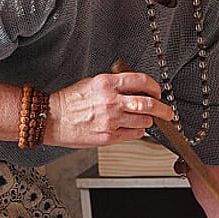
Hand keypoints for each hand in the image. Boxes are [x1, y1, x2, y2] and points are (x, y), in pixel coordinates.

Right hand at [45, 69, 172, 147]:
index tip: (158, 92)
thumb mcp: (92, 83)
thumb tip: (136, 89)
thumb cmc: (69, 101)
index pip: (142, 81)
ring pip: (144, 121)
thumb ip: (115, 85)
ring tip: (143, 120)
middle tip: (168, 112)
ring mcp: (111, 120)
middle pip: (149, 104)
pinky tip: (133, 128)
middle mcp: (111, 101)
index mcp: (107, 83)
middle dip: (164, 109)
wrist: (50, 118)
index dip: (155, 87)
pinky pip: (134, 134)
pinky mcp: (108, 136)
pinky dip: (138, 131)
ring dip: (148, 121)